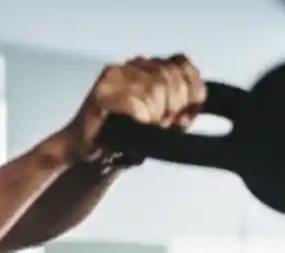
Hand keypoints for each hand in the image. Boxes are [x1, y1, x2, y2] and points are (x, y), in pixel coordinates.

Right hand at [60, 54, 206, 164]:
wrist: (89, 156)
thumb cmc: (123, 139)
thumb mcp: (163, 120)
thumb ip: (181, 106)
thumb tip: (195, 105)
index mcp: (147, 66)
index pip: (181, 63)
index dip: (191, 90)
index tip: (184, 117)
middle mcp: (130, 66)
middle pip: (168, 75)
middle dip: (174, 106)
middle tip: (165, 126)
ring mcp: (113, 77)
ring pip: (153, 87)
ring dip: (156, 114)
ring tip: (150, 128)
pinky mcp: (101, 94)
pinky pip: (134, 101)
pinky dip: (141, 118)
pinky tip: (138, 126)